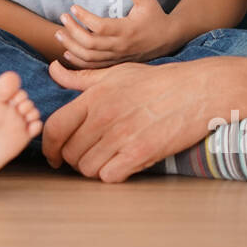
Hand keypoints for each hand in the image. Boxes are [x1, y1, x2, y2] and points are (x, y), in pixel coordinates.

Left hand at [40, 58, 215, 181]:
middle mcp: (104, 117)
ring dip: (92, 168)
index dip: (49, 146)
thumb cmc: (156, 81)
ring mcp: (122, 136)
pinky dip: (111, 174)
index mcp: (94, 97)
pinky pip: (109, 176)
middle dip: (72, 159)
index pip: (55, 127)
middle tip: (85, 155)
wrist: (197, 91)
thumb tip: (53, 71)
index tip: (54, 154)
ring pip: (87, 168)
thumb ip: (81, 78)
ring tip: (104, 159)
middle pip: (69, 152)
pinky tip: (120, 164)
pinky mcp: (141, 153)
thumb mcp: (116, 73)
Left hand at [56, 0, 177, 67]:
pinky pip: (93, 66)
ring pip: (89, 56)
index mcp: (127, 30)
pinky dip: (78, 61)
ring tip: (59, 33)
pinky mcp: (115, 62)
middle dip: (73, 31)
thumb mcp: (148, 1)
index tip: (73, 7)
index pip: (100, 27)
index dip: (84, 18)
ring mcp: (117, 57)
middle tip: (62, 18)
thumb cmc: (156, 17)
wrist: (168, 40)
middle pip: (90, 43)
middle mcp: (120, 46)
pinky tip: (67, 52)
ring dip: (71, 46)